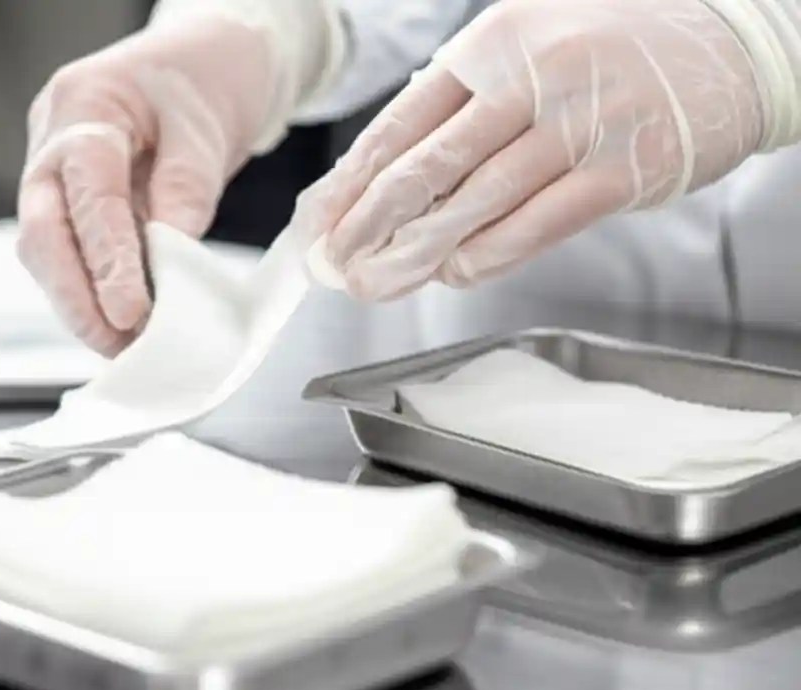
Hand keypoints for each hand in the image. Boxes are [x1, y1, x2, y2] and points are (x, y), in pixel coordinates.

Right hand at [18, 18, 277, 355]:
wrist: (202, 59)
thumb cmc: (201, 79)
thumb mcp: (204, 130)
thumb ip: (184, 194)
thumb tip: (170, 264)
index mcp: (82, 106)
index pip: (85, 192)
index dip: (104, 258)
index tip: (129, 309)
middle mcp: (52, 141)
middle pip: (42, 232)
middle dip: (74, 296)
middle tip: (115, 340)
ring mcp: (53, 172)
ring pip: (48, 250)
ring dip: (82, 302)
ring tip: (124, 343)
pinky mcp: (69, 200)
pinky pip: (71, 251)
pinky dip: (94, 289)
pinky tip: (121, 321)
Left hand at [298, 0, 763, 299]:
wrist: (729, 43)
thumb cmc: (613, 48)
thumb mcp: (527, 45)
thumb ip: (463, 100)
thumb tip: (387, 170)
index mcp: (493, 45)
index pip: (403, 123)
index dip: (354, 183)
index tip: (323, 224)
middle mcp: (530, 79)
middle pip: (428, 167)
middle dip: (370, 225)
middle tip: (338, 266)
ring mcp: (578, 125)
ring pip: (475, 203)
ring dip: (419, 252)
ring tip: (379, 283)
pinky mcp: (619, 171)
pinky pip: (535, 226)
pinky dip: (488, 255)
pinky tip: (455, 273)